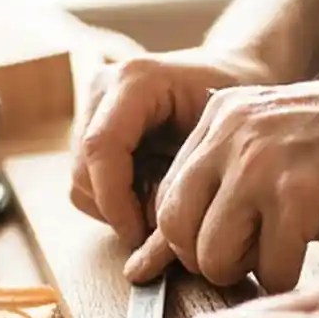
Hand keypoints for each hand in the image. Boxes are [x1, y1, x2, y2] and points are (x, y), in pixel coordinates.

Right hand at [70, 47, 278, 248]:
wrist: (235, 73)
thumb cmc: (238, 106)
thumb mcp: (222, 143)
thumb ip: (184, 186)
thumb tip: (151, 243)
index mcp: (136, 80)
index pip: (102, 148)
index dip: (115, 201)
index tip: (140, 236)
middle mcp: (104, 87)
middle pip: (83, 171)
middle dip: (118, 210)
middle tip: (162, 227)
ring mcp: (92, 106)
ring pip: (80, 182)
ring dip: (116, 207)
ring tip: (163, 202)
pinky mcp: (89, 126)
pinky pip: (87, 182)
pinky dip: (115, 199)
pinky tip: (151, 190)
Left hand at [128, 67, 318, 290]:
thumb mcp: (275, 140)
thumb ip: (227, 178)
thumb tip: (168, 251)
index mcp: (216, 117)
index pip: (166, 197)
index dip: (193, 237)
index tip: (232, 246)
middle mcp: (228, 133)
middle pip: (177, 230)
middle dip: (214, 260)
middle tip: (259, 253)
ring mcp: (260, 159)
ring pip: (214, 255)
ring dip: (253, 270)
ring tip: (288, 246)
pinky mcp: (300, 188)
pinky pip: (272, 267)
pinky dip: (294, 274)